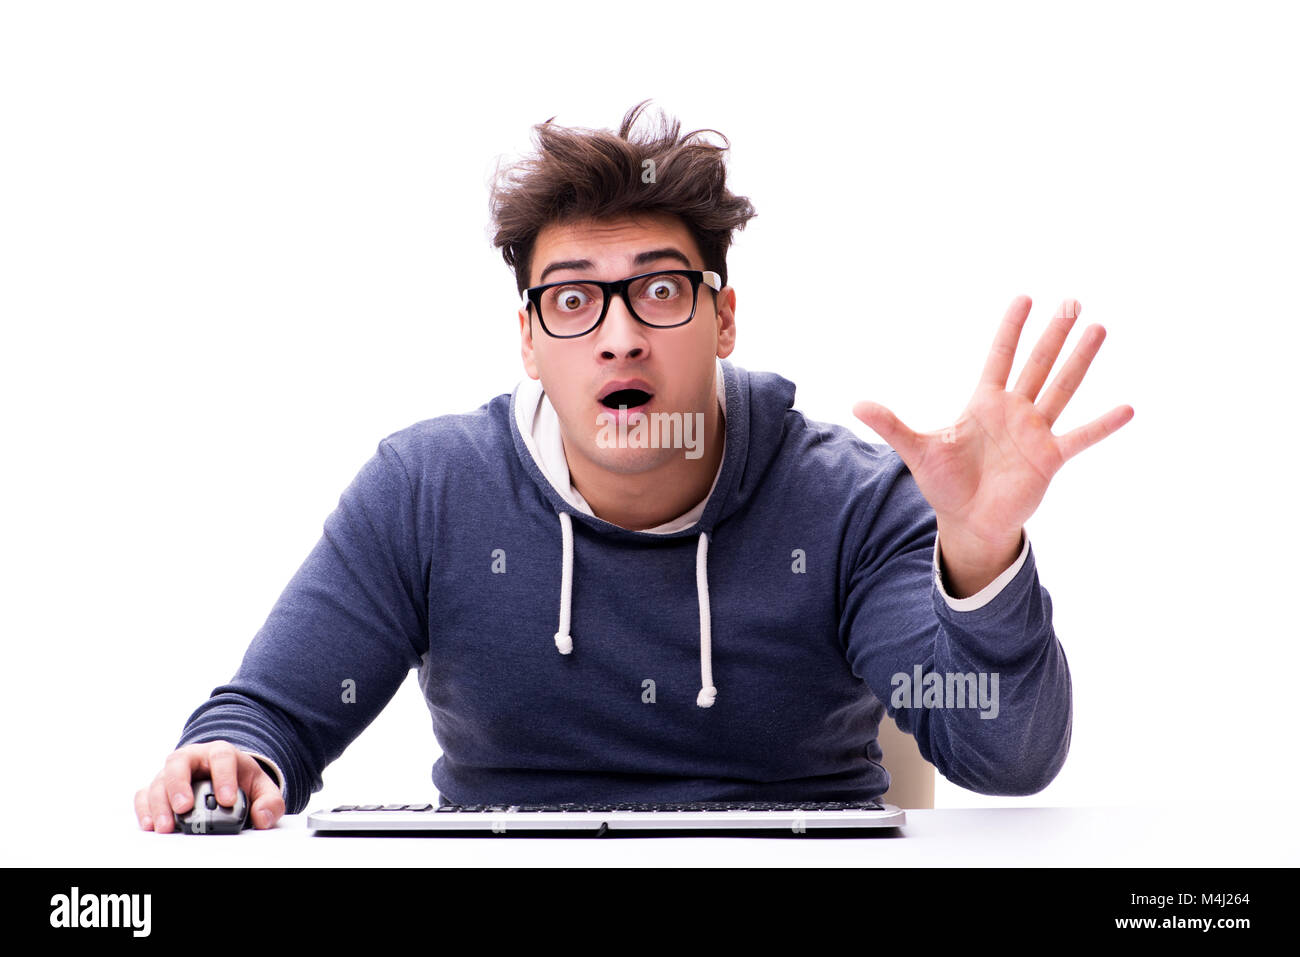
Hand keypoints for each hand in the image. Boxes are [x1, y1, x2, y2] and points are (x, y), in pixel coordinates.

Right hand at [135, 741, 284, 832]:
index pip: (221, 756)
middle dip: (180, 785)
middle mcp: (193, 759)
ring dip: (160, 804)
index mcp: (221, 753)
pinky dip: (145, 808)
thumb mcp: (262, 789)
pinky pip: (145, 794)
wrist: (225, 780)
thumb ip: (270, 802)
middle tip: (185, 808)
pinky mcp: (159, 788)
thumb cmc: (241, 781)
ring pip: (160, 780)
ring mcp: (173, 773)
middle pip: (180, 762)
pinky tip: (151, 824)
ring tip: (167, 827)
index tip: (227, 800)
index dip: (223, 777)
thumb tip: (263, 816)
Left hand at [853, 296, 1132, 588]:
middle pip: (1037, 364)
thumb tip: (855, 404)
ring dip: (1080, 361)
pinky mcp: (1049, 458)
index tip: (1024, 297)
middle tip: (1072, 301)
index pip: (999, 356)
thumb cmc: (944, 484)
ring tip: (1099, 328)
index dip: (1010, 328)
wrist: (967, 521)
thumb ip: (891, 425)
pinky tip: (1127, 408)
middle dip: (1053, 334)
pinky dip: (1102, 425)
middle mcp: (1014, 411)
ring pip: (1061, 388)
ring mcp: (1035, 433)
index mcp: (984, 403)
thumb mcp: (916, 450)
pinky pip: (1080, 438)